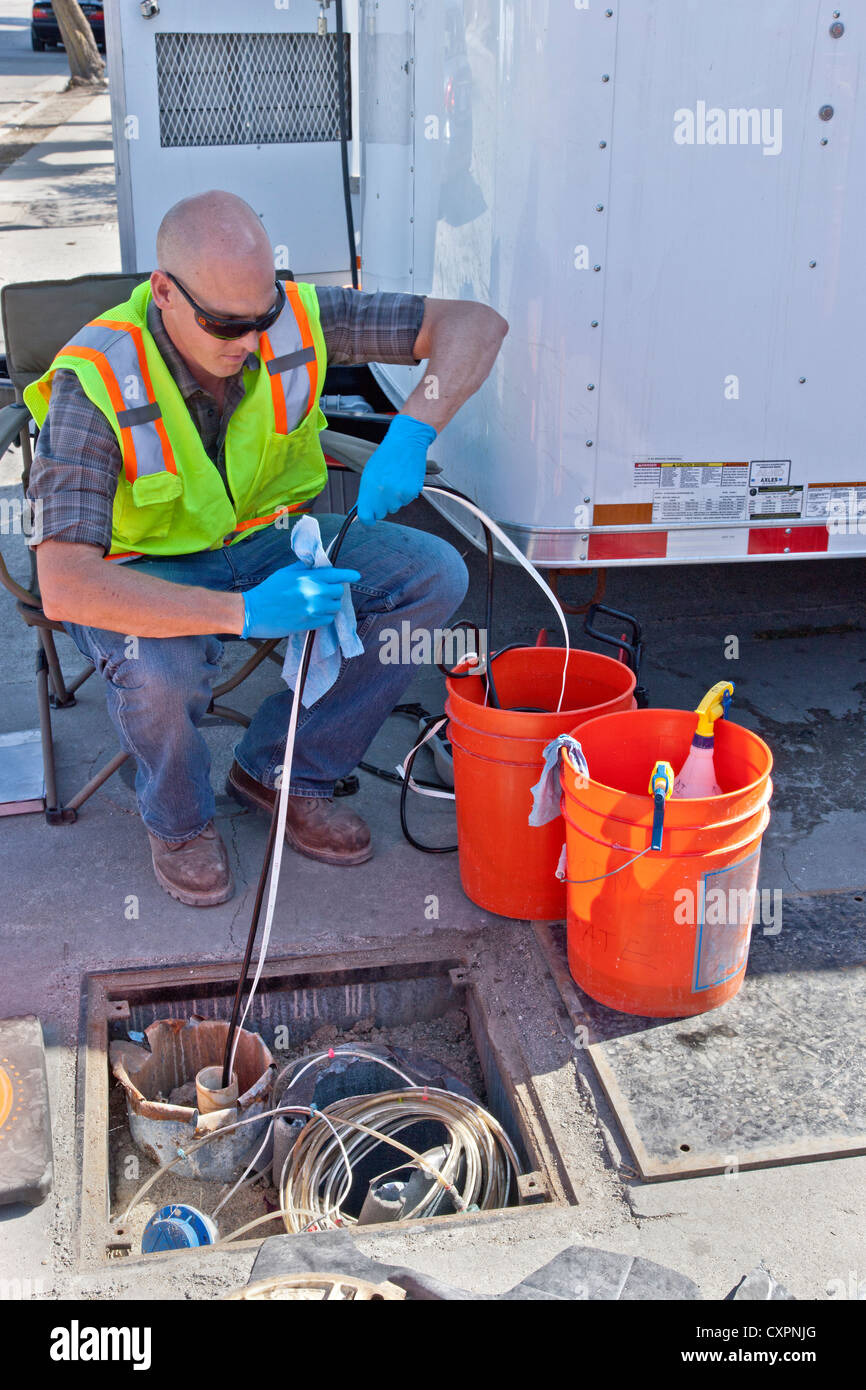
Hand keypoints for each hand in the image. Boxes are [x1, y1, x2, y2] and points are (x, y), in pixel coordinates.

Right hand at [241, 560, 360, 638]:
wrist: (253, 611)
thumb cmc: (268, 590)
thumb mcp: (285, 573)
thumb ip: (304, 568)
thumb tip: (319, 565)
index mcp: (307, 577)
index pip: (336, 575)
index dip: (348, 575)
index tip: (356, 576)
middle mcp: (313, 593)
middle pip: (338, 592)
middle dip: (334, 591)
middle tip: (324, 592)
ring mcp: (312, 609)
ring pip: (334, 607)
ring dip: (330, 605)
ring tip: (318, 604)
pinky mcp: (309, 623)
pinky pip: (327, 620)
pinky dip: (324, 616)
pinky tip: (313, 613)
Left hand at [356, 413, 437, 524]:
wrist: (406, 443)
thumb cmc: (387, 456)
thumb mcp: (369, 474)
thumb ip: (365, 494)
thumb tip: (362, 509)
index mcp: (369, 488)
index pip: (366, 516)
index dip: (368, 519)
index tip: (370, 518)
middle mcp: (383, 493)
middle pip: (382, 513)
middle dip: (382, 505)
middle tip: (385, 488)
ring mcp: (398, 493)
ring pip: (395, 507)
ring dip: (395, 499)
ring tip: (395, 481)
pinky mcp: (411, 492)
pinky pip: (407, 501)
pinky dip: (406, 494)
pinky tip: (404, 480)